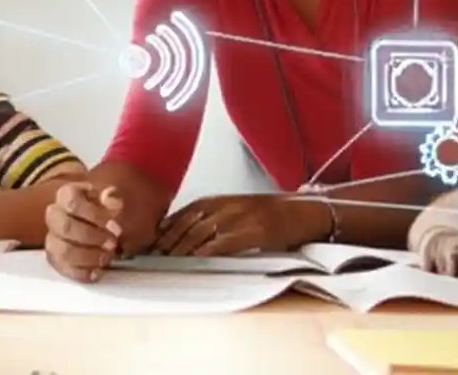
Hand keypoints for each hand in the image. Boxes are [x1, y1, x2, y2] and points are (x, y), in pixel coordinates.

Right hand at [44, 182, 123, 282]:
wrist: (91, 222)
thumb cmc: (99, 209)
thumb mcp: (108, 198)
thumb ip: (112, 197)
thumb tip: (110, 198)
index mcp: (66, 195)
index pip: (73, 203)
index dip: (94, 215)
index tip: (111, 223)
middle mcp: (54, 215)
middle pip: (66, 227)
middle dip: (92, 237)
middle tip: (112, 242)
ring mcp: (52, 238)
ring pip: (63, 251)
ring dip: (89, 256)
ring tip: (107, 257)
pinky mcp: (55, 259)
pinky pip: (63, 269)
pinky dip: (82, 272)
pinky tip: (97, 271)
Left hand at [153, 194, 327, 256]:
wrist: (303, 212)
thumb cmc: (273, 213)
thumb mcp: (241, 209)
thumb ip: (218, 216)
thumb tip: (192, 235)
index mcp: (224, 199)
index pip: (187, 210)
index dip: (169, 225)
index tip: (155, 238)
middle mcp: (228, 205)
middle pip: (189, 222)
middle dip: (170, 239)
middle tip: (154, 253)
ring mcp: (240, 218)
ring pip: (201, 232)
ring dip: (181, 248)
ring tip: (167, 260)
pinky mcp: (252, 232)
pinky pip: (223, 242)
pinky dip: (205, 251)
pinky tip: (194, 259)